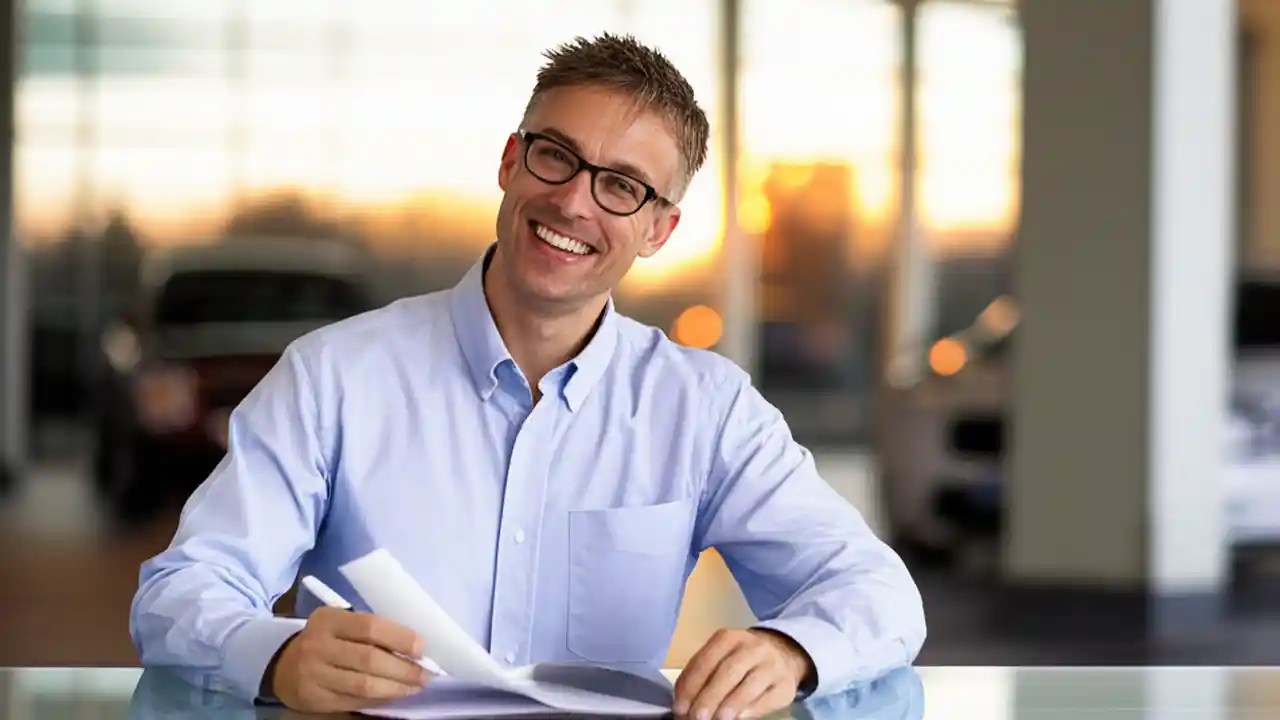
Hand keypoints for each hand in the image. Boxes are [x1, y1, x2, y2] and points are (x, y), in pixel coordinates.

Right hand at [267, 606, 431, 712]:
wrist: (283, 664)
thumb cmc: (325, 638)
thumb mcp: (340, 623)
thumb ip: (369, 630)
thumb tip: (413, 646)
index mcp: (328, 620)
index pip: (369, 627)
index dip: (400, 638)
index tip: (422, 648)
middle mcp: (317, 646)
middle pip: (369, 660)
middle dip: (403, 669)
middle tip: (425, 674)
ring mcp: (313, 674)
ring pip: (363, 685)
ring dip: (396, 688)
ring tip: (415, 686)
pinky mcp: (315, 699)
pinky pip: (354, 702)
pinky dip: (379, 700)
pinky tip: (393, 695)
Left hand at [673, 628, 813, 719]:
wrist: (784, 654)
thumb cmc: (742, 659)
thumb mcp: (720, 657)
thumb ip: (701, 674)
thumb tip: (682, 702)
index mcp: (729, 638)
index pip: (706, 660)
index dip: (691, 685)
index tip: (680, 706)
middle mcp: (752, 647)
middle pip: (727, 672)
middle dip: (709, 696)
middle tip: (696, 717)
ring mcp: (772, 665)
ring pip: (749, 685)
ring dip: (730, 704)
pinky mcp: (785, 685)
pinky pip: (767, 699)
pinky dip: (751, 710)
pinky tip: (738, 718)